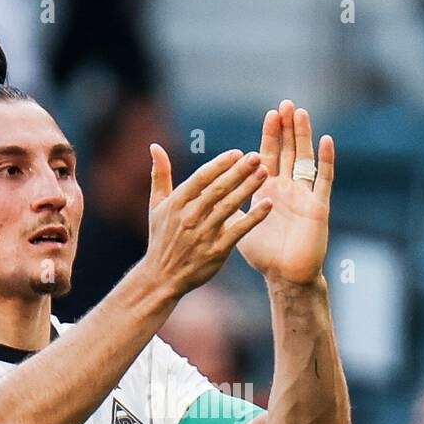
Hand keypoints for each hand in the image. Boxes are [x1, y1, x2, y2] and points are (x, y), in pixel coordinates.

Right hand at [139, 146, 272, 297]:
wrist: (162, 277)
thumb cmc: (161, 238)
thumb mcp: (156, 205)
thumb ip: (159, 175)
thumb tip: (155, 146)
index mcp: (177, 203)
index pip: (201, 178)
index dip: (220, 164)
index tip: (238, 153)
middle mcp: (190, 217)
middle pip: (218, 190)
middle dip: (238, 171)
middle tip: (257, 156)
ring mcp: (204, 235)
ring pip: (229, 207)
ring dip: (248, 188)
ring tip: (265, 172)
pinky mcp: (216, 251)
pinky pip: (238, 231)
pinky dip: (253, 218)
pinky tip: (268, 204)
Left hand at [236, 100, 333, 287]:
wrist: (285, 276)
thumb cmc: (264, 254)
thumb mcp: (241, 225)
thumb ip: (229, 206)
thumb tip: (210, 193)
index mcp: (270, 191)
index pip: (271, 157)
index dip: (271, 136)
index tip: (270, 114)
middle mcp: (289, 189)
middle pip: (289, 152)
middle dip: (287, 129)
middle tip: (285, 104)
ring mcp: (305, 195)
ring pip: (305, 159)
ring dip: (303, 136)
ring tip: (301, 113)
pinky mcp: (318, 206)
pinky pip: (323, 180)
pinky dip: (326, 160)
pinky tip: (326, 141)